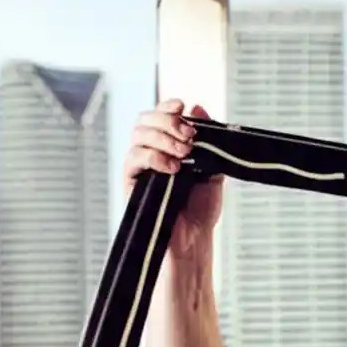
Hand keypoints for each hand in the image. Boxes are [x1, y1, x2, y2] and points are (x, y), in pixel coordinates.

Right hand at [124, 99, 223, 256]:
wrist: (193, 240)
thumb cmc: (201, 209)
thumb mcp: (214, 170)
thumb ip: (208, 142)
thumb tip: (199, 107)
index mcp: (168, 147)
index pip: (160, 116)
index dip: (167, 106)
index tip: (182, 106)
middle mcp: (151, 153)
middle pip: (145, 119)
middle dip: (168, 121)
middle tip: (189, 136)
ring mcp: (140, 167)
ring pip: (139, 134)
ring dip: (164, 138)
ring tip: (185, 153)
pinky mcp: (132, 182)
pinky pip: (134, 158)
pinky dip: (154, 156)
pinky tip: (174, 168)